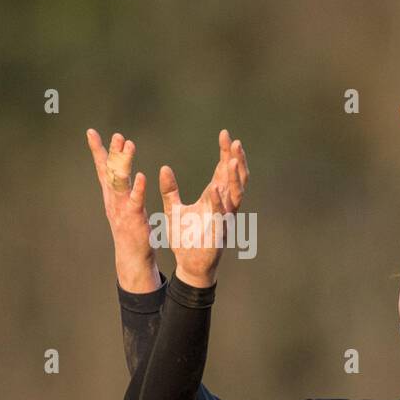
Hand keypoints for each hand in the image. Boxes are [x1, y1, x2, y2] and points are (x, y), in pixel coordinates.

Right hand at [86, 130, 157, 292]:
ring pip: (121, 182)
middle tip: (116, 134)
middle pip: (109, 171)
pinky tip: (141, 175)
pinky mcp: (133, 218)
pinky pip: (135, 200)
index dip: (97, 150)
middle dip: (111, 152)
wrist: (131, 257)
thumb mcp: (122, 205)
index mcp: (111, 195)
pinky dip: (138, 188)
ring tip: (129, 145)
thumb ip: (120, 189)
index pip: (102, 168)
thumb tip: (118, 171)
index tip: (90, 132)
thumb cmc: (130, 230)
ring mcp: (121, 208)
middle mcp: (113, 199)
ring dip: (124, 163)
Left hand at [160, 132, 246, 287]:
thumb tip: (164, 168)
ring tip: (232, 161)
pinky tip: (216, 190)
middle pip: (235, 178)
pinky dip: (219, 203)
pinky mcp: (218, 232)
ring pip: (235, 195)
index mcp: (214, 197)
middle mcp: (223, 205)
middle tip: (234, 141)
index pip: (223, 170)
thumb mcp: (173, 209)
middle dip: (236, 160)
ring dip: (234, 179)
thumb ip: (170, 190)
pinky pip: (220, 215)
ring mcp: (224, 218)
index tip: (224, 134)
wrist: (189, 265)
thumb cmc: (185, 239)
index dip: (225, 152)